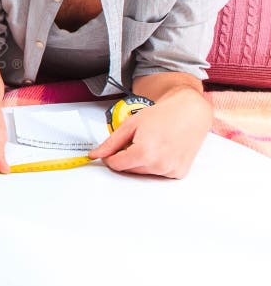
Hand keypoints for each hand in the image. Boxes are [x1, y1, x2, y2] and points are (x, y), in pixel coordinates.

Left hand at [89, 88, 210, 177]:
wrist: (190, 112)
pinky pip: (158, 173)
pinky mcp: (179, 173)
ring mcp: (170, 170)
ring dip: (141, 161)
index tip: (111, 151)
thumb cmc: (163, 115)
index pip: (116, 165)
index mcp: (144, 153)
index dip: (110, 157)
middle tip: (135, 140)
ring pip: (143, 172)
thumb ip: (111, 143)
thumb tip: (96, 154)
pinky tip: (161, 149)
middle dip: (126, 157)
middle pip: (129, 169)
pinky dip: (155, 163)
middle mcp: (159, 165)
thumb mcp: (130, 125)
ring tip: (150, 142)